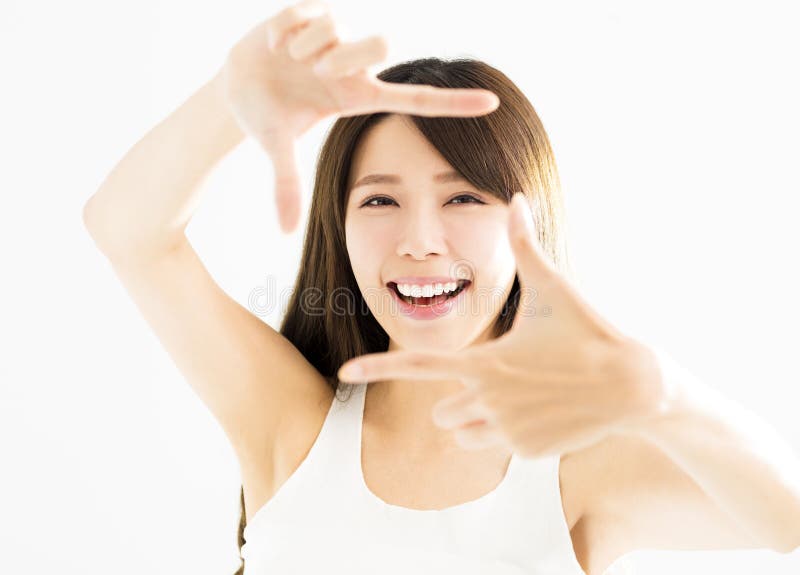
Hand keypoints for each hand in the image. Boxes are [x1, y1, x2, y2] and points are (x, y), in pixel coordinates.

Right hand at [220, 0, 499, 233]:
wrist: (234, 88)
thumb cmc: (269, 117)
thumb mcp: (277, 148)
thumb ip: (286, 185)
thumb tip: (284, 231)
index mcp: (357, 96)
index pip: (415, 100)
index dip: (454, 103)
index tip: (493, 104)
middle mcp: (352, 65)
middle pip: (382, 44)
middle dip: (344, 58)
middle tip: (315, 73)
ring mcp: (334, 38)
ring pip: (338, 28)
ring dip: (307, 48)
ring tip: (286, 60)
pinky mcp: (310, 13)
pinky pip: (308, 12)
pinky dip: (285, 30)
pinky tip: (274, 44)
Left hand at [337, 193, 671, 457]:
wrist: (633, 386)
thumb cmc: (588, 331)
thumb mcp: (554, 287)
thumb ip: (526, 245)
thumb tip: (517, 197)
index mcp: (485, 360)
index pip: (418, 364)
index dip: (379, 366)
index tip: (346, 370)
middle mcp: (488, 400)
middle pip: (439, 410)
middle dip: (456, 398)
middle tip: (498, 381)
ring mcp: (507, 431)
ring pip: (461, 435)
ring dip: (476, 421)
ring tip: (519, 398)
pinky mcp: (526, 453)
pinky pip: (496, 448)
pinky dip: (511, 434)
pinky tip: (544, 414)